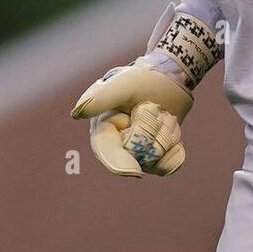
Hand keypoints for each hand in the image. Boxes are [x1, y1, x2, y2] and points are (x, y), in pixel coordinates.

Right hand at [71, 60, 192, 176]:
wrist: (169, 80)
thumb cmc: (143, 80)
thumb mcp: (123, 84)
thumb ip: (101, 97)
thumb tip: (77, 113)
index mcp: (102, 131)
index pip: (109, 153)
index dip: (120, 164)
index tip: (135, 172)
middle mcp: (117, 147)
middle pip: (139, 154)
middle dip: (153, 127)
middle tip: (153, 106)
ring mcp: (137, 156)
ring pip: (156, 159)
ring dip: (166, 132)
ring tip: (162, 114)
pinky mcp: (154, 160)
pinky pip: (168, 166)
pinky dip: (175, 149)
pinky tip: (171, 130)